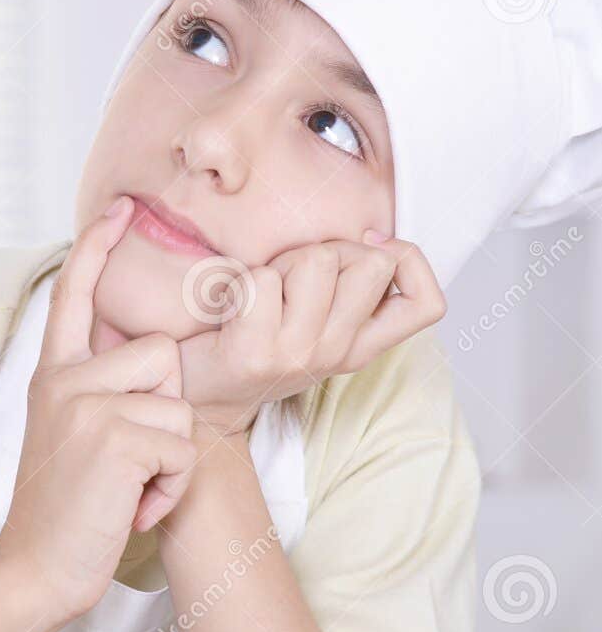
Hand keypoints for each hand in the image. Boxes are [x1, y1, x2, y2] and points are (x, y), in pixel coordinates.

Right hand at [0, 197, 197, 626]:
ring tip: (129, 487)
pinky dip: (170, 486)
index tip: (118, 207)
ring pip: (179, 401)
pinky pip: (183, 446)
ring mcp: (86, 405)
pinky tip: (132, 507)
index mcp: (52, 375)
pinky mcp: (114, 438)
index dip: (96, 248)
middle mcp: (63, 380)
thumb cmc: (66, 513)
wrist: (35, 571)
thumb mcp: (72, 436)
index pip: (74, 296)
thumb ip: (98, 391)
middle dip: (166, 409)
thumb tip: (155, 358)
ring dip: (171, 456)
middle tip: (127, 463)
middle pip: (162, 352)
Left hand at [177, 234, 445, 434]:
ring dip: (284, 263)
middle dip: (332, 249)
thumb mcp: (317, 321)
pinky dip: (241, 281)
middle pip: (372, 263)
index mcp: (361, 346)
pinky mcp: (256, 351)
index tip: (373, 247)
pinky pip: (262, 280)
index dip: (412, 260)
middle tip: (296, 276)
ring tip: (264, 292)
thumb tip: (372, 237)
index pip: (429, 305)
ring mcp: (299, 354)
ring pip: (318, 261)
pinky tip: (234, 309)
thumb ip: (348, 288)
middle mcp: (337, 353)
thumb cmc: (258, 341)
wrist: (201, 393)